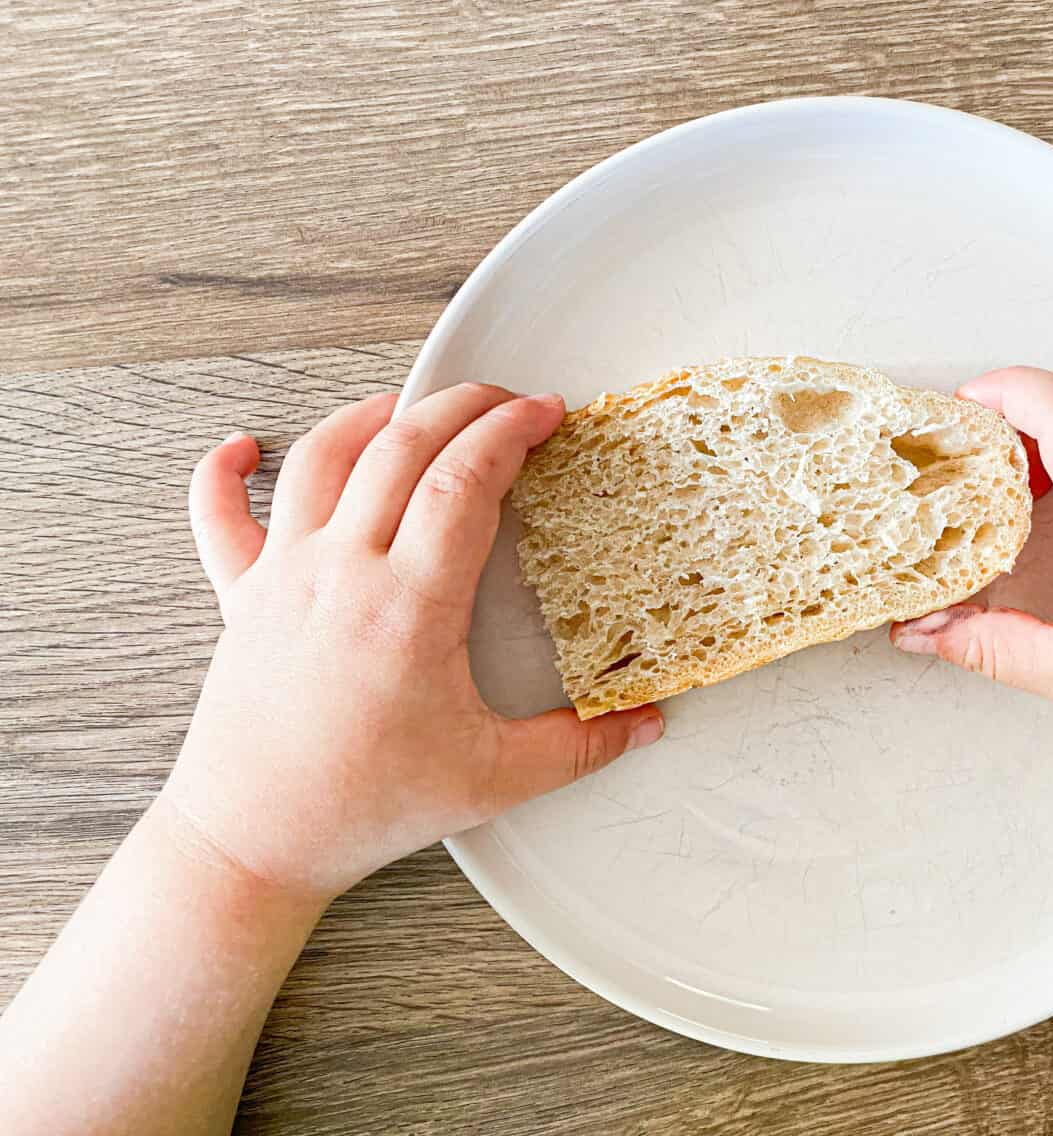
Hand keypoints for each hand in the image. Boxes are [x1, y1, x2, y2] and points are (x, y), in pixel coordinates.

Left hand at [164, 384, 662, 901]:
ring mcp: (284, 575)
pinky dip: (227, 471)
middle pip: (402, 445)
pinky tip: (246, 449)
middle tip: (505, 400)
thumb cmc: (364, 807)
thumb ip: (580, 747)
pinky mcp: (241, 597)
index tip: (546, 414)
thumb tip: (645, 725)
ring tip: (416, 408)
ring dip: (374, 416)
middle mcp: (342, 570)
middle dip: (462, 405)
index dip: (512, 431)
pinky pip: (219, 514)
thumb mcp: (493, 779)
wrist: (254, 839)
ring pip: (322, 457)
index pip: (466, 480)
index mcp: (409, 604)